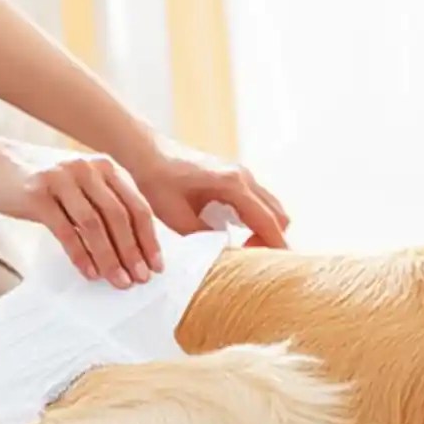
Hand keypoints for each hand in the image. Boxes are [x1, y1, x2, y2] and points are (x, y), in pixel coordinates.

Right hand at [0, 140, 160, 287]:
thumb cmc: (44, 181)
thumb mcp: (81, 184)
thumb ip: (106, 204)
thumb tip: (135, 247)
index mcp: (106, 167)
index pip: (137, 206)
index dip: (149, 238)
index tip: (156, 266)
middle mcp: (88, 169)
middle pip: (120, 217)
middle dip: (133, 252)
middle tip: (140, 279)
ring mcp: (62, 179)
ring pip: (94, 225)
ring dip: (109, 258)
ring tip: (118, 281)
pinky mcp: (37, 194)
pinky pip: (65, 230)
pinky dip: (80, 255)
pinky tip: (89, 273)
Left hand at [125, 138, 288, 248]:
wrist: (145, 152)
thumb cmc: (156, 181)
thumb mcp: (177, 218)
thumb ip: (206, 238)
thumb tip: (226, 256)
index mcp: (233, 184)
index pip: (268, 221)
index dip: (275, 247)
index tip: (272, 270)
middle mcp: (244, 177)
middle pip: (278, 215)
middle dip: (272, 241)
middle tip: (250, 261)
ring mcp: (243, 175)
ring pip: (272, 208)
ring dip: (266, 230)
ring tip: (244, 249)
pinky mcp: (236, 177)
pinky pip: (260, 202)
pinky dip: (258, 221)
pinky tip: (236, 232)